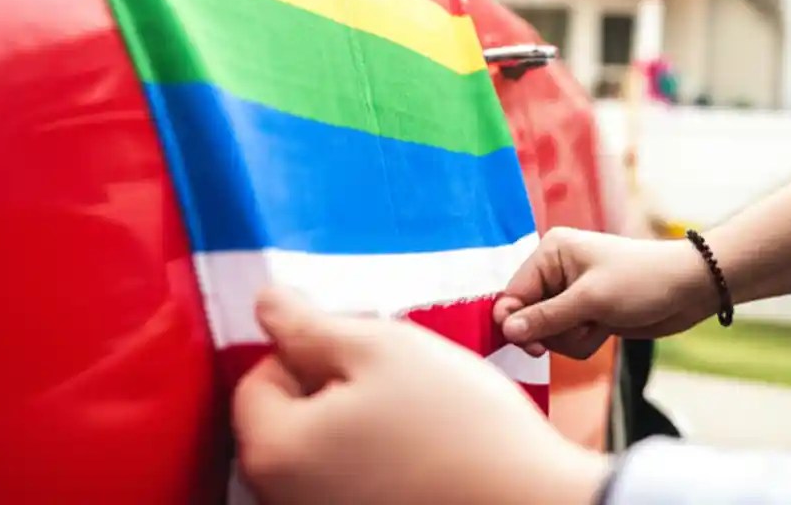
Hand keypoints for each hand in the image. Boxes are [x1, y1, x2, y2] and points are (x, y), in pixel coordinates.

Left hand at [233, 288, 608, 504]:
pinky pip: (347, 481)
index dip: (308, 350)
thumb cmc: (460, 427)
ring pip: (318, 451)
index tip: (362, 349)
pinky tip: (417, 451)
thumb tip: (267, 306)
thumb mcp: (381, 348)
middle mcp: (283, 497)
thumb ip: (309, 325)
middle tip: (391, 377)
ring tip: (411, 414)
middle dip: (329, 386)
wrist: (532, 502)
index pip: (259, 378)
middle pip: (284, 419)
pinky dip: (371, 460)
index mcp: (275, 450)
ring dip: (351, 422)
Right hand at [495, 228, 715, 358]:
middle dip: (553, 330)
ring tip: (599, 325)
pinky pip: (567, 338)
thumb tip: (506, 331)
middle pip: (527, 316)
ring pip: (548, 332)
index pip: (513, 293)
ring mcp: (571, 293)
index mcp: (551, 252)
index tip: (531, 345)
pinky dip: (583, 341)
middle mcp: (556, 271)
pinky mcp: (586, 313)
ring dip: (571, 338)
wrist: (690, 289)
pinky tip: (606, 329)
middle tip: (579, 329)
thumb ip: (545, 317)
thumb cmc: (642, 281)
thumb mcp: (591, 300)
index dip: (515, 321)